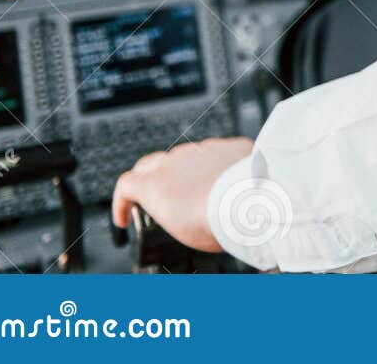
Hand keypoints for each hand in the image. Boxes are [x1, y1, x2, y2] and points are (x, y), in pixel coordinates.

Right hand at [111, 136, 255, 253]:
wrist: (254, 199)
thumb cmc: (216, 221)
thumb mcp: (180, 231)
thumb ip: (170, 214)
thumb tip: (178, 214)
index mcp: (154, 184)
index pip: (126, 184)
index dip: (122, 202)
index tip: (126, 216)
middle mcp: (175, 161)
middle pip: (150, 164)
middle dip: (146, 179)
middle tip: (153, 197)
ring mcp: (202, 150)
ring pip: (185, 157)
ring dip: (183, 172)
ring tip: (196, 193)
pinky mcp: (228, 146)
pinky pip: (215, 154)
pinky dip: (214, 166)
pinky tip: (225, 182)